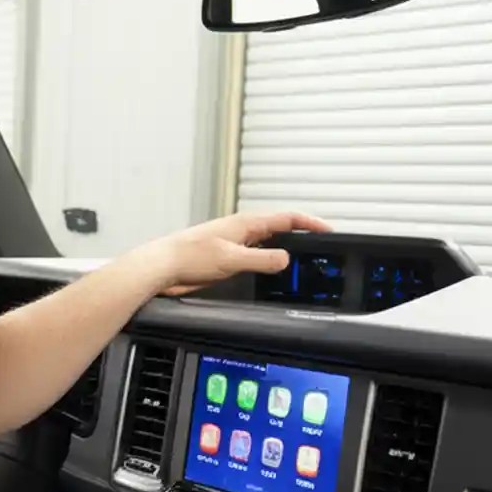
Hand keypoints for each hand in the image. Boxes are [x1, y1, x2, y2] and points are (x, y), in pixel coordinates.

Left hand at [126, 212, 331, 295]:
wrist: (162, 267)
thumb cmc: (189, 256)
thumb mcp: (232, 259)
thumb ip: (261, 259)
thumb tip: (286, 259)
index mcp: (246, 223)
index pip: (287, 218)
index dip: (309, 224)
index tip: (328, 230)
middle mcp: (242, 231)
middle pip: (280, 229)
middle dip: (301, 236)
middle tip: (321, 247)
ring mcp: (235, 244)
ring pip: (267, 244)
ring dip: (284, 250)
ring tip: (303, 260)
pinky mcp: (226, 259)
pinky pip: (255, 258)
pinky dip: (268, 262)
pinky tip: (272, 272)